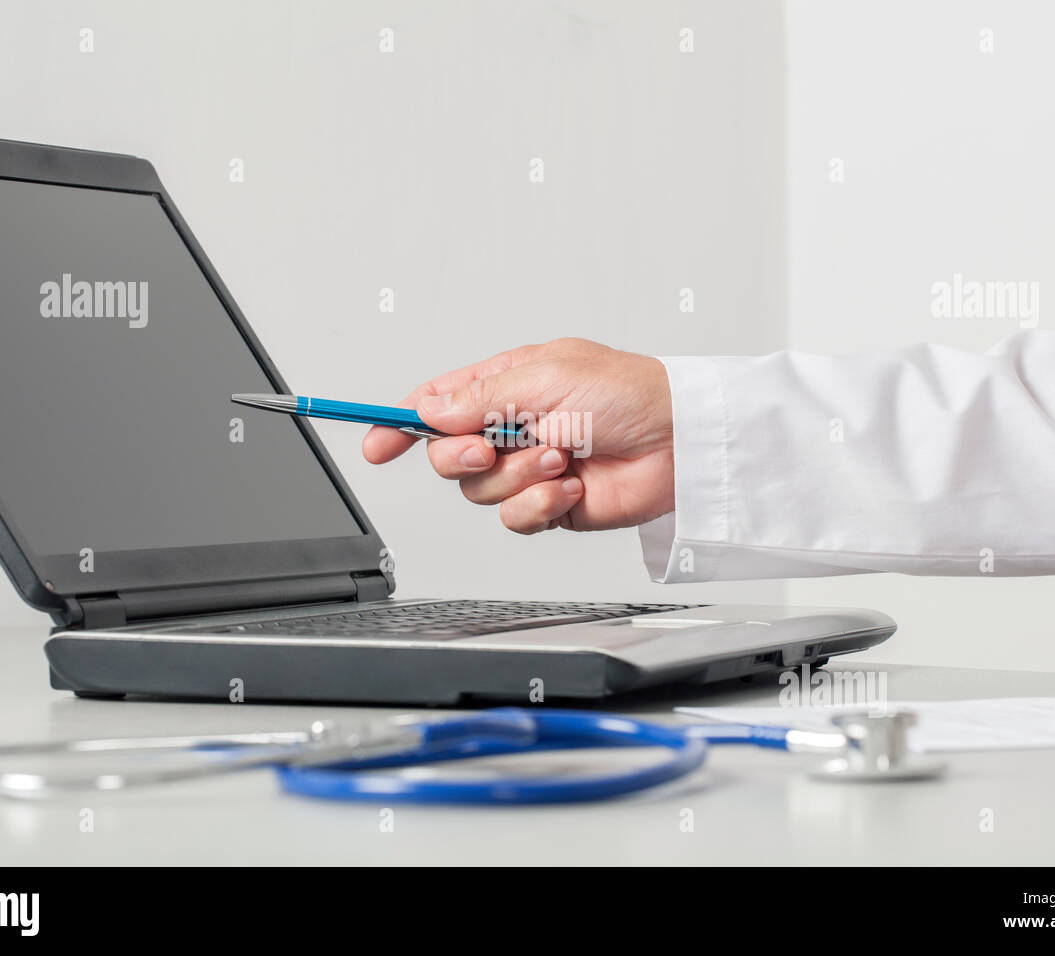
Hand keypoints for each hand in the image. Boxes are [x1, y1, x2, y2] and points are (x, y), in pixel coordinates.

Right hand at [362, 338, 674, 532]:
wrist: (679, 443)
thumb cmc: (628, 392)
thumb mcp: (544, 378)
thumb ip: (479, 398)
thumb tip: (428, 410)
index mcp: (506, 386)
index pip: (436, 406)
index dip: (400, 425)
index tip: (375, 444)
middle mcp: (512, 428)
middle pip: (446, 457)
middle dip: (463, 456)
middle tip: (492, 448)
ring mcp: (529, 468)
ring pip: (479, 492)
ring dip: (518, 477)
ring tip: (560, 457)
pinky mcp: (551, 505)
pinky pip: (516, 519)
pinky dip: (540, 503)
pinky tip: (571, 485)